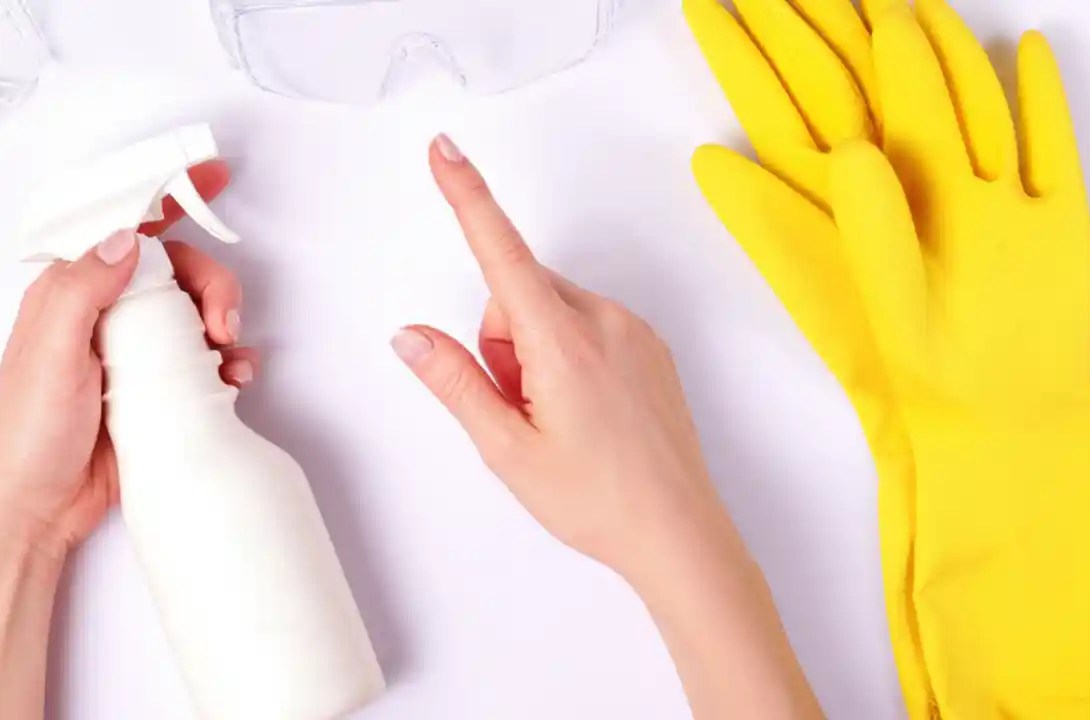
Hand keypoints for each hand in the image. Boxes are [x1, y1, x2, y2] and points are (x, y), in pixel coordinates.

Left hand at [0, 160, 255, 557]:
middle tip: (219, 320)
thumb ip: (83, 287)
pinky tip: (235, 377)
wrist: (39, 508)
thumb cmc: (31, 429)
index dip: (167, 195)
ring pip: (196, 311)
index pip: (123, 226)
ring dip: (225, 320)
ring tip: (228, 352)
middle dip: (210, 282)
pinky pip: (207, 359)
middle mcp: (107, 314)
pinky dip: (229, 361)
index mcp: (73, 291)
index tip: (212, 175)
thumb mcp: (48, 350)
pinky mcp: (161, 390)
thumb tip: (127, 238)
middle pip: (175, 269)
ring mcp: (137, 353)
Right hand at [394, 136, 732, 587]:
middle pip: (518, 293)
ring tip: (556, 416)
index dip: (467, 197)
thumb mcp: (507, 448)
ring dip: (535, 351)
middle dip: (501, 341)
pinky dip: (569, 354)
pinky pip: (587, 323)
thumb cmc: (597, 500)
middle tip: (520, 408)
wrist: (678, 532)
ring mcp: (632, 330)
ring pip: (551, 309)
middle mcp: (604, 320)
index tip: (446, 151)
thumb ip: (455, 382)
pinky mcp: (649, 344)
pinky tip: (585, 410)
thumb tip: (411, 336)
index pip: (500, 253)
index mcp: (563, 342)